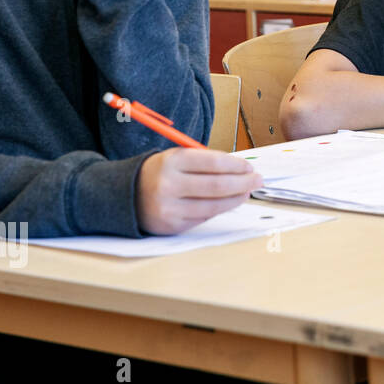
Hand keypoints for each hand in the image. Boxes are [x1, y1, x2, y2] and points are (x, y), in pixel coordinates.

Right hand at [136, 148, 263, 234]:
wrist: (125, 195)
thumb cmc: (161, 173)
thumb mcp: (177, 158)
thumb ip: (206, 162)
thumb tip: (241, 170)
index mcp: (171, 162)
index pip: (214, 163)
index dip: (236, 166)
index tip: (249, 167)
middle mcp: (169, 185)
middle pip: (217, 186)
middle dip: (243, 183)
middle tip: (258, 180)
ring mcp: (169, 208)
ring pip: (214, 206)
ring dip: (236, 199)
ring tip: (247, 192)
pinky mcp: (172, 225)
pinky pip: (203, 218)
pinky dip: (219, 209)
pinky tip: (229, 202)